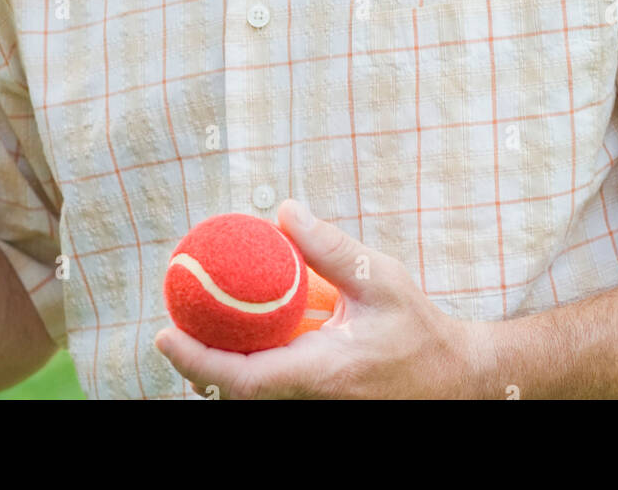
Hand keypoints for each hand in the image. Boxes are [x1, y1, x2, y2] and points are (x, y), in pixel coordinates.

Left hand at [155, 199, 493, 398]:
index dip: (196, 360)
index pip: (241, 378)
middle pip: (232, 392)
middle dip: (195, 362)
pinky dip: (246, 361)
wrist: (454, 380)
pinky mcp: (316, 401)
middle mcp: (308, 400)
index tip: (163, 335)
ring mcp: (310, 405)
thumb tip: (285, 211)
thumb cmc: (418, 330)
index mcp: (319, 373)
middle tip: (169, 324)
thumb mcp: (378, 278)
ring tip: (192, 323)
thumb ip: (329, 247)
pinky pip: (269, 386)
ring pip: (249, 393)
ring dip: (218, 362)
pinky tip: (240, 329)